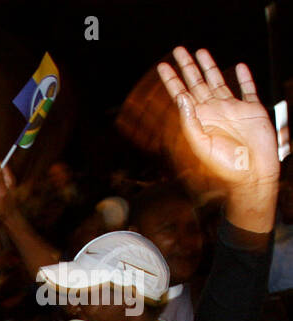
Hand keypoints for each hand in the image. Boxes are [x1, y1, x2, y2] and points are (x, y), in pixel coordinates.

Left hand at [156, 47, 277, 228]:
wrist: (250, 175)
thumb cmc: (223, 167)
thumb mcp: (199, 144)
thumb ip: (190, 121)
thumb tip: (182, 96)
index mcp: (198, 119)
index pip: (181, 95)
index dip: (172, 80)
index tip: (163, 66)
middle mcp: (213, 111)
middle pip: (197, 83)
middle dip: (187, 67)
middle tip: (178, 50)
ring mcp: (232, 109)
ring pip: (219, 81)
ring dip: (210, 67)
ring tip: (200, 52)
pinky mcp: (252, 110)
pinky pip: (248, 89)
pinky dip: (244, 78)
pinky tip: (238, 66)